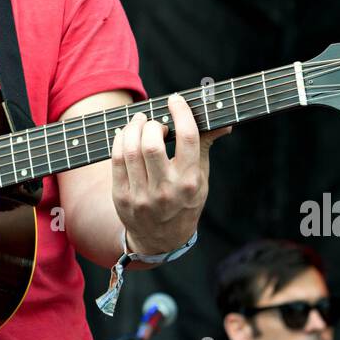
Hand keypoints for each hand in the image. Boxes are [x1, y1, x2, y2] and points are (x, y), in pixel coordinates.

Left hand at [111, 94, 230, 255]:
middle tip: (154, 122)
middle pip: (152, 144)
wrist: (161, 240)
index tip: (175, 100)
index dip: (181, 113)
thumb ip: (205, 146)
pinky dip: (119, 140)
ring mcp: (141, 196)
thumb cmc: (185, 201)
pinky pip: (116, 160)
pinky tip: (125, 135)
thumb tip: (223, 123)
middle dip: (151, 124)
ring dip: (133, 128)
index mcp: (190, 182)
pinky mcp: (122, 197)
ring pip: (130, 150)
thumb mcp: (200, 178)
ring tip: (139, 122)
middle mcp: (166, 190)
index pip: (188, 138)